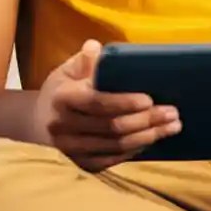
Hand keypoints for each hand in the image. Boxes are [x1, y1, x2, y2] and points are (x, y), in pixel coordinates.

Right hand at [33, 40, 180, 171]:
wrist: (38, 122)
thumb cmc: (60, 90)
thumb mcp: (67, 70)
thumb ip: (84, 59)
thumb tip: (96, 47)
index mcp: (62, 99)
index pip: (97, 103)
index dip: (124, 103)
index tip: (149, 99)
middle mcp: (63, 126)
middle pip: (112, 127)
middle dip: (146, 120)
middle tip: (172, 113)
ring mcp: (70, 149)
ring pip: (115, 146)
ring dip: (147, 137)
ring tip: (170, 127)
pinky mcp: (80, 163)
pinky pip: (112, 159)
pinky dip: (134, 151)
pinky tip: (150, 140)